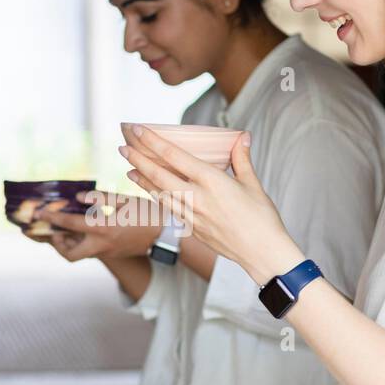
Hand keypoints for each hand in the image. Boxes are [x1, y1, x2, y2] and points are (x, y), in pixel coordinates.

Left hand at [31, 190, 162, 262]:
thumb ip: (100, 198)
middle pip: (70, 255)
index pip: (70, 223)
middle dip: (58, 245)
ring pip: (80, 255)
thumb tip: (77, 198)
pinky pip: (92, 252)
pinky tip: (85, 230)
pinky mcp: (113, 255)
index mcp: (104, 228)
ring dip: (70, 245)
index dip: (52, 217)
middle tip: (55, 231)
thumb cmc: (148, 213)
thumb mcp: (124, 200)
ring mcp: (108, 253)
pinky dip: (83, 243)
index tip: (41, 212)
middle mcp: (102, 245)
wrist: (168, 234)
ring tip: (68, 229)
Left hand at [119, 124, 303, 284]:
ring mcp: (192, 215)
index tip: (138, 131)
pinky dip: (156, 198)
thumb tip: (242, 138)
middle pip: (158, 175)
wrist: (262, 253)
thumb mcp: (252, 183)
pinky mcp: (192, 229)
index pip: (174, 156)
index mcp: (211, 181)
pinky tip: (152, 192)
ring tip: (128, 170)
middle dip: (138, 160)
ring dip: (142, 181)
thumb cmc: (261, 218)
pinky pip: (169, 209)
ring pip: (159, 194)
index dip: (153, 142)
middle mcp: (196, 198)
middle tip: (122, 148)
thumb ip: (242, 159)